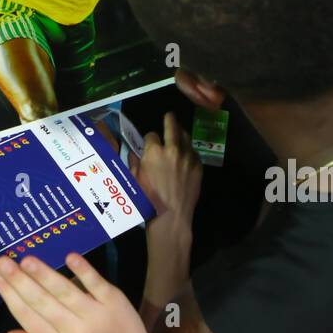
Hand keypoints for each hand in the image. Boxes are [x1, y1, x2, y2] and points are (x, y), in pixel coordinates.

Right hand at [0, 253, 161, 332]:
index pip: (27, 316)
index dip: (9, 294)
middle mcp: (74, 331)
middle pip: (41, 302)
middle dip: (18, 279)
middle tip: (3, 260)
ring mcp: (96, 315)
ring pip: (65, 291)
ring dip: (44, 273)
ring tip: (26, 258)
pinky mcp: (116, 303)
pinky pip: (97, 284)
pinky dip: (83, 270)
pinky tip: (69, 256)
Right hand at [132, 112, 202, 228]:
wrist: (171, 216)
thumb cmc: (148, 199)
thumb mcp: (135, 179)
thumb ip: (135, 162)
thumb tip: (135, 153)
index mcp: (153, 152)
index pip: (151, 135)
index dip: (149, 138)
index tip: (149, 143)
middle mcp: (172, 150)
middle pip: (172, 126)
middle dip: (169, 120)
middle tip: (169, 116)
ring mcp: (187, 157)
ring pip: (185, 137)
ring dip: (181, 134)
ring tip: (179, 132)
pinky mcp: (198, 166)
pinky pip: (193, 152)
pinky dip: (188, 151)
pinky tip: (185, 154)